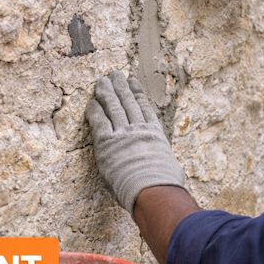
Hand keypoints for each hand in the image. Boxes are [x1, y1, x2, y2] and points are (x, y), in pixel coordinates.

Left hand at [86, 71, 184, 213]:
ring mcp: (123, 134)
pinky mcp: (107, 143)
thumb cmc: (165, 184)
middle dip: (121, 87)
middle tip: (115, 75)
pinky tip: (92, 102)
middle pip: (128, 103)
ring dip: (107, 92)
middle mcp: (139, 129)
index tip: (133, 82)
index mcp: (155, 134)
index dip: (137, 93)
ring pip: (114, 107)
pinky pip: (99, 122)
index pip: (144, 108)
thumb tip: (172, 171)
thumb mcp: (170, 167)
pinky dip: (95, 110)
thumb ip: (165, 163)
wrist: (152, 188)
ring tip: (102, 81)